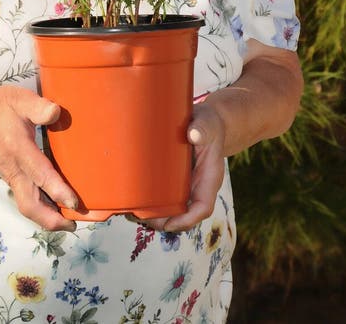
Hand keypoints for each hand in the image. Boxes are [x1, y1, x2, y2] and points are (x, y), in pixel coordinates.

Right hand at [0, 84, 78, 231]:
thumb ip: (38, 107)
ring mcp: (12, 178)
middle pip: (31, 205)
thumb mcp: (19, 100)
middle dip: (52, 220)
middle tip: (76, 224)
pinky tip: (59, 210)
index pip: (39, 174)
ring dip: (48, 219)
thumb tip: (56, 112)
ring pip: (29, 207)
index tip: (74, 203)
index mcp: (19, 149)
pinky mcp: (13, 180)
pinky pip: (27, 201)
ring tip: (72, 223)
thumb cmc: (0, 108)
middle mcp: (14, 170)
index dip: (57, 190)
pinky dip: (42, 211)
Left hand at [128, 103, 225, 231]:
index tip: (168, 224)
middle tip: (143, 219)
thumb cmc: (208, 123)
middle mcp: (199, 185)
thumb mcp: (207, 123)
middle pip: (186, 213)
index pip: (203, 206)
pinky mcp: (178, 179)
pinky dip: (155, 202)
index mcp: (210, 177)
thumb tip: (194, 135)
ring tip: (136, 213)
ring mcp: (189, 184)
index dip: (187, 219)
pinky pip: (168, 196)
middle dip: (166, 222)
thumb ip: (202, 128)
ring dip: (158, 215)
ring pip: (176, 208)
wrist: (206, 122)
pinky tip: (138, 200)